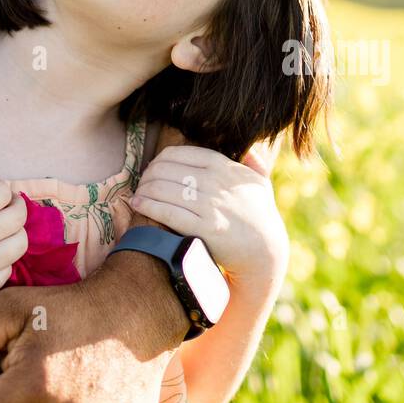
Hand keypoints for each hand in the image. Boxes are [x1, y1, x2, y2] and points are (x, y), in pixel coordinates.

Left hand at [131, 145, 288, 289]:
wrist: (266, 253)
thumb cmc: (260, 216)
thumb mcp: (261, 183)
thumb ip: (253, 163)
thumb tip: (250, 149)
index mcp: (223, 166)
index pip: (177, 154)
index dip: (158, 160)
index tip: (152, 169)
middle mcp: (215, 182)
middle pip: (165, 170)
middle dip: (147, 176)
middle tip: (141, 184)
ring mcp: (210, 205)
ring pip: (163, 189)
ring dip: (144, 190)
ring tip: (137, 195)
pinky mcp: (206, 228)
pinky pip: (168, 213)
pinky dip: (148, 206)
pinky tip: (138, 204)